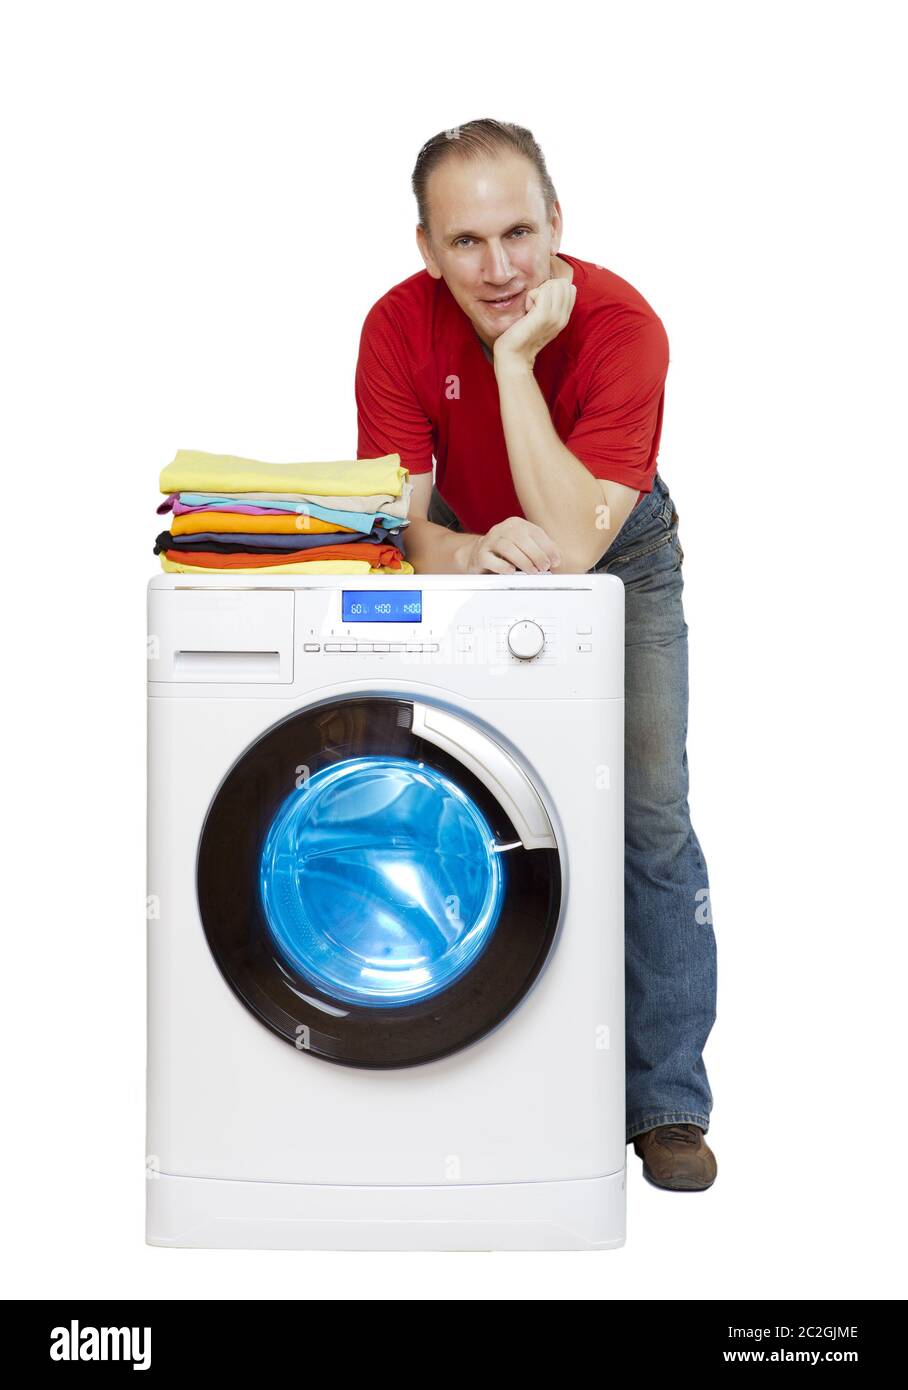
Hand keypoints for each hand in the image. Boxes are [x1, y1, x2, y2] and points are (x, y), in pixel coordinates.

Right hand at [462, 517, 561, 574]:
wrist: (478, 555)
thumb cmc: (506, 554)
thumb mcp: (525, 548)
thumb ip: (541, 550)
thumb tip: (557, 559)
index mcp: (517, 524)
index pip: (535, 533)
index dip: (547, 547)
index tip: (555, 561)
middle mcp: (502, 529)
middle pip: (521, 538)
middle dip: (536, 554)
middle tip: (544, 567)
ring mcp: (490, 541)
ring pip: (507, 547)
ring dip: (522, 560)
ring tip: (532, 571)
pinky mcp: (480, 554)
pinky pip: (490, 559)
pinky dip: (502, 565)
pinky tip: (511, 571)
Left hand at [493, 255, 576, 369]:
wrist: (514, 356)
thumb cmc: (521, 336)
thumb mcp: (539, 318)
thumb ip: (549, 304)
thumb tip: (551, 285)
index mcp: (564, 317)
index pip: (569, 287)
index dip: (552, 288)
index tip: (539, 303)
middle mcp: (563, 317)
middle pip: (562, 283)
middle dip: (545, 287)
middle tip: (533, 305)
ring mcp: (555, 317)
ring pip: (554, 285)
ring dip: (538, 291)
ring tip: (530, 308)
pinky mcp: (544, 316)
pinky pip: (541, 292)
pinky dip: (530, 296)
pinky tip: (526, 310)